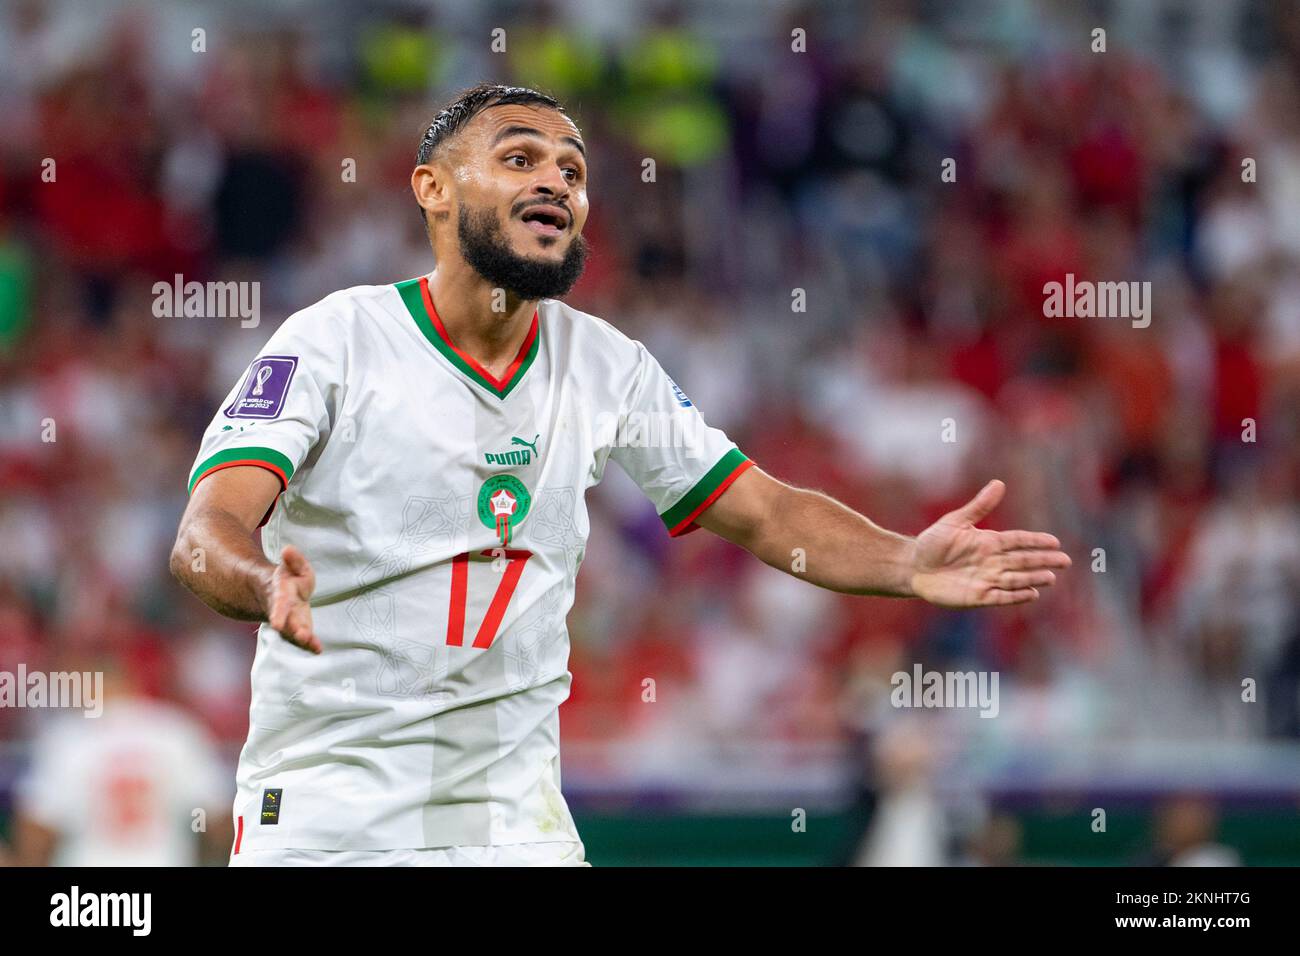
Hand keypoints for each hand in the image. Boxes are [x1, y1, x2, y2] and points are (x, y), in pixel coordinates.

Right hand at [266, 544, 320, 652]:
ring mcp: (292, 621)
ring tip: (312, 644)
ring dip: (302, 638)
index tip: (277, 623)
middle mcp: (285, 611)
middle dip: (294, 629)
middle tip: (302, 636)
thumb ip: (293, 559)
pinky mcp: (300, 626)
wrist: (277, 594)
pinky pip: (304, 636)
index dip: (279, 613)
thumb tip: (288, 549)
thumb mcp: (292, 565)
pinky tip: (317, 650)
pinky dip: (309, 644)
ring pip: (295, 631)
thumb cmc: (289, 579)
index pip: (280, 603)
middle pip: (289, 622)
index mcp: (281, 594)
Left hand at [909, 480, 1070, 607]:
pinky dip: (1016, 596)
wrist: (913, 566)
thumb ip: (979, 506)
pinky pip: (1001, 596)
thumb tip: (999, 483)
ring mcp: (986, 579)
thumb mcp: (955, 522)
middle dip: (1043, 561)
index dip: (1036, 542)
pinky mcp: (978, 596)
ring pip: (1016, 579)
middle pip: (1023, 561)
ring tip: (1050, 577)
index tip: (1055, 542)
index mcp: (989, 542)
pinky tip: (1032, 593)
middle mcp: (992, 562)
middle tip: (1065, 561)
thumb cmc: (933, 543)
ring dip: (1033, 578)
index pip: (1019, 541)